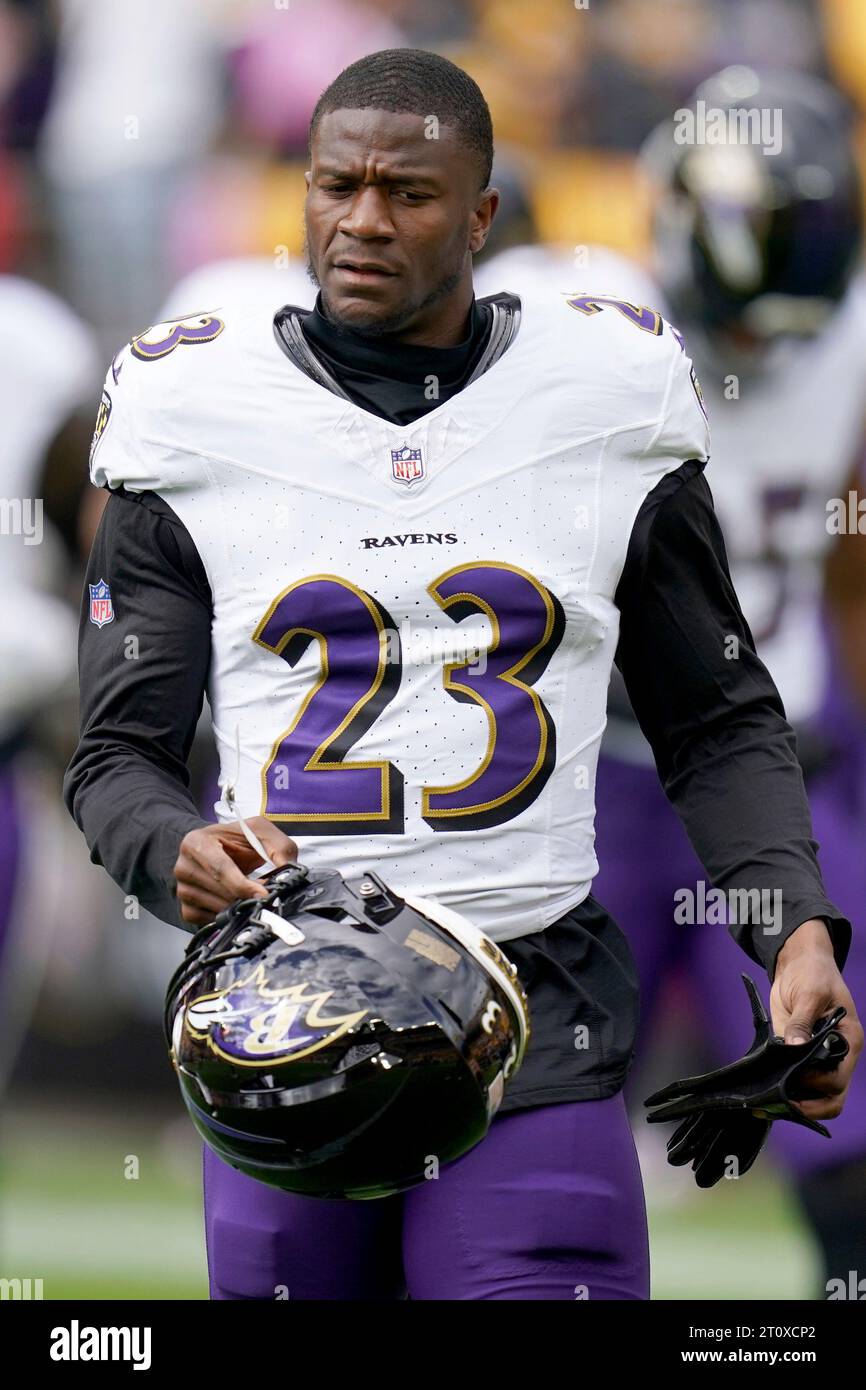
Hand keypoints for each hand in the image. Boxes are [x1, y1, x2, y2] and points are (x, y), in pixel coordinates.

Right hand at [173, 818, 297, 925]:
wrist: (216, 849)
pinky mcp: (186, 908)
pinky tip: (235, 904)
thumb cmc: (235, 840)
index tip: (263, 894)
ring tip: (250, 894)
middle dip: (246, 896)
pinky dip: (227, 917)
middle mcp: (183, 866)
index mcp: (196, 842)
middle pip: (219, 891)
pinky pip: (208, 921)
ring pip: (216, 908)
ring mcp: (182, 889)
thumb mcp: (259, 832)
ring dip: (238, 907)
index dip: (242, 884)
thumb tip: (290, 870)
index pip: (219, 868)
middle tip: (264, 894)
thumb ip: (278, 846)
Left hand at [770, 918, 862, 1121]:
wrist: (798, 963)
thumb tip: (794, 1046)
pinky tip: (767, 1091)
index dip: (816, 1087)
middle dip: (806, 1105)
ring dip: (795, 1102)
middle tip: (778, 1102)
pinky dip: (785, 1090)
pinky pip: (797, 1082)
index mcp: (848, 1041)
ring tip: (769, 1101)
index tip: (792, 1083)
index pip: (838, 1079)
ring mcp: (819, 1059)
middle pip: (831, 1098)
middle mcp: (838, 1056)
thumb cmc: (812, 973)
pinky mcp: (800, 1055)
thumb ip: (802, 1021)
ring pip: (815, 1097)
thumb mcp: (809, 993)